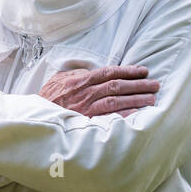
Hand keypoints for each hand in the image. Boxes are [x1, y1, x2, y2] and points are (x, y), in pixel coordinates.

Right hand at [39, 65, 157, 118]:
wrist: (35, 116)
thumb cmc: (49, 97)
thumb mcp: (61, 79)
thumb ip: (78, 73)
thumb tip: (93, 70)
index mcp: (81, 79)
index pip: (110, 72)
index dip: (128, 71)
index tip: (143, 71)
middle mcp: (86, 92)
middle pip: (117, 86)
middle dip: (138, 85)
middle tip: (155, 85)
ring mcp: (86, 108)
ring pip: (116, 101)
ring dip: (136, 99)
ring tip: (152, 99)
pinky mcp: (86, 122)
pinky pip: (108, 118)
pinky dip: (123, 115)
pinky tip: (137, 114)